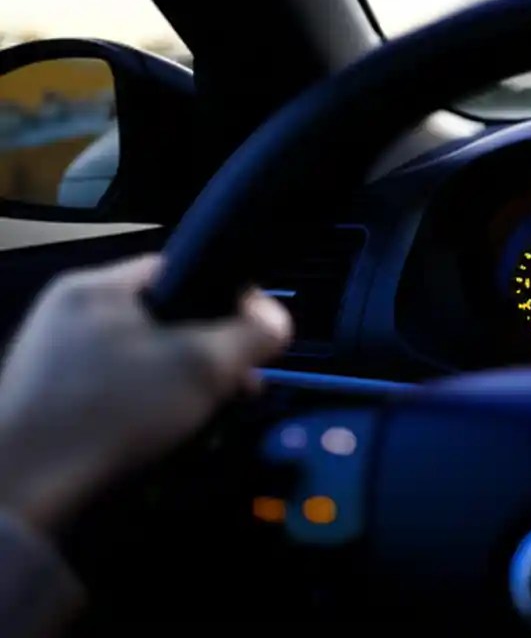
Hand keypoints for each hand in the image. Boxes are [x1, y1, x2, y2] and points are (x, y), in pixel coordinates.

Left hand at [0, 255, 290, 530]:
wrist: (20, 490)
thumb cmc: (114, 411)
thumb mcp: (202, 367)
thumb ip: (250, 335)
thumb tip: (277, 318)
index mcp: (96, 286)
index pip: (179, 269)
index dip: (228, 296)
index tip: (254, 337)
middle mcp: (67, 312)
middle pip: (162, 317)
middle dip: (209, 350)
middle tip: (241, 385)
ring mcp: (50, 358)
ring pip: (140, 357)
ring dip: (180, 382)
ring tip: (207, 414)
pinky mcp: (44, 400)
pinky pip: (112, 388)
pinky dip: (144, 404)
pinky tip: (161, 432)